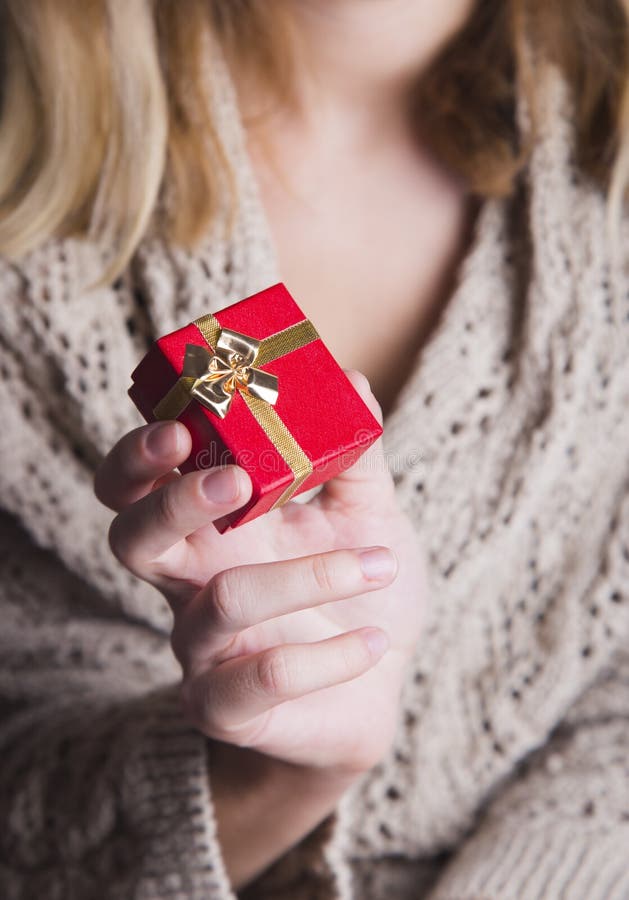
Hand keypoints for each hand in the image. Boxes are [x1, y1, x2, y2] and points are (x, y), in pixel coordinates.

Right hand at [95, 372, 427, 775]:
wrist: (381, 679)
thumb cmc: (362, 585)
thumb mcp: (366, 514)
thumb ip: (356, 455)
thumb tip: (353, 382)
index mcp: (213, 527)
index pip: (139, 484)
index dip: (140, 455)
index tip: (182, 424)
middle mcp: (192, 583)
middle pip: (130, 538)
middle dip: (170, 503)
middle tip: (235, 481)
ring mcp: (203, 649)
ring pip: (224, 602)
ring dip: (310, 575)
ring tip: (380, 564)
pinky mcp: (228, 707)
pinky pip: (264, 678)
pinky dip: (329, 656)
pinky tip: (375, 642)